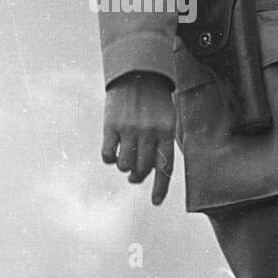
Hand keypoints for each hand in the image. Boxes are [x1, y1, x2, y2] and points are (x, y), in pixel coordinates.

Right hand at [101, 72, 176, 204]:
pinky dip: (109, 159)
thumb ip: (166, 142)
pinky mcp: (111, 126)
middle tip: (134, 174)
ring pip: (124, 165)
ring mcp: (130, 130)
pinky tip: (112, 152)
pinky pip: (108, 154)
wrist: (138, 75)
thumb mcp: (170, 119)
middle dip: (138, 176)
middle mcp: (149, 133)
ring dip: (124, 168)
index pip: (165, 167)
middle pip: (143, 169)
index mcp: (167, 133)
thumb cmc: (156, 101)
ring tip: (124, 161)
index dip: (160, 188)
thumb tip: (159, 169)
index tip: (156, 202)